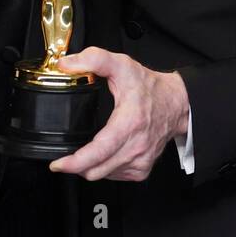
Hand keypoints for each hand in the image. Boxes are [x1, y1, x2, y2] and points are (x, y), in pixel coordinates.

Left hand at [49, 47, 188, 180]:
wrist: (177, 103)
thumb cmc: (150, 87)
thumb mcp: (122, 65)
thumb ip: (93, 59)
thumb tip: (67, 64)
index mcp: (128, 124)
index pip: (98, 152)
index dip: (74, 162)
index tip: (58, 164)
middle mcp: (135, 146)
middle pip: (95, 170)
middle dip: (76, 166)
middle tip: (66, 156)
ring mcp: (140, 160)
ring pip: (103, 175)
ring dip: (90, 168)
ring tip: (85, 153)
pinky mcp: (142, 169)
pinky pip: (114, 176)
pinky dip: (104, 169)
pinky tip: (104, 154)